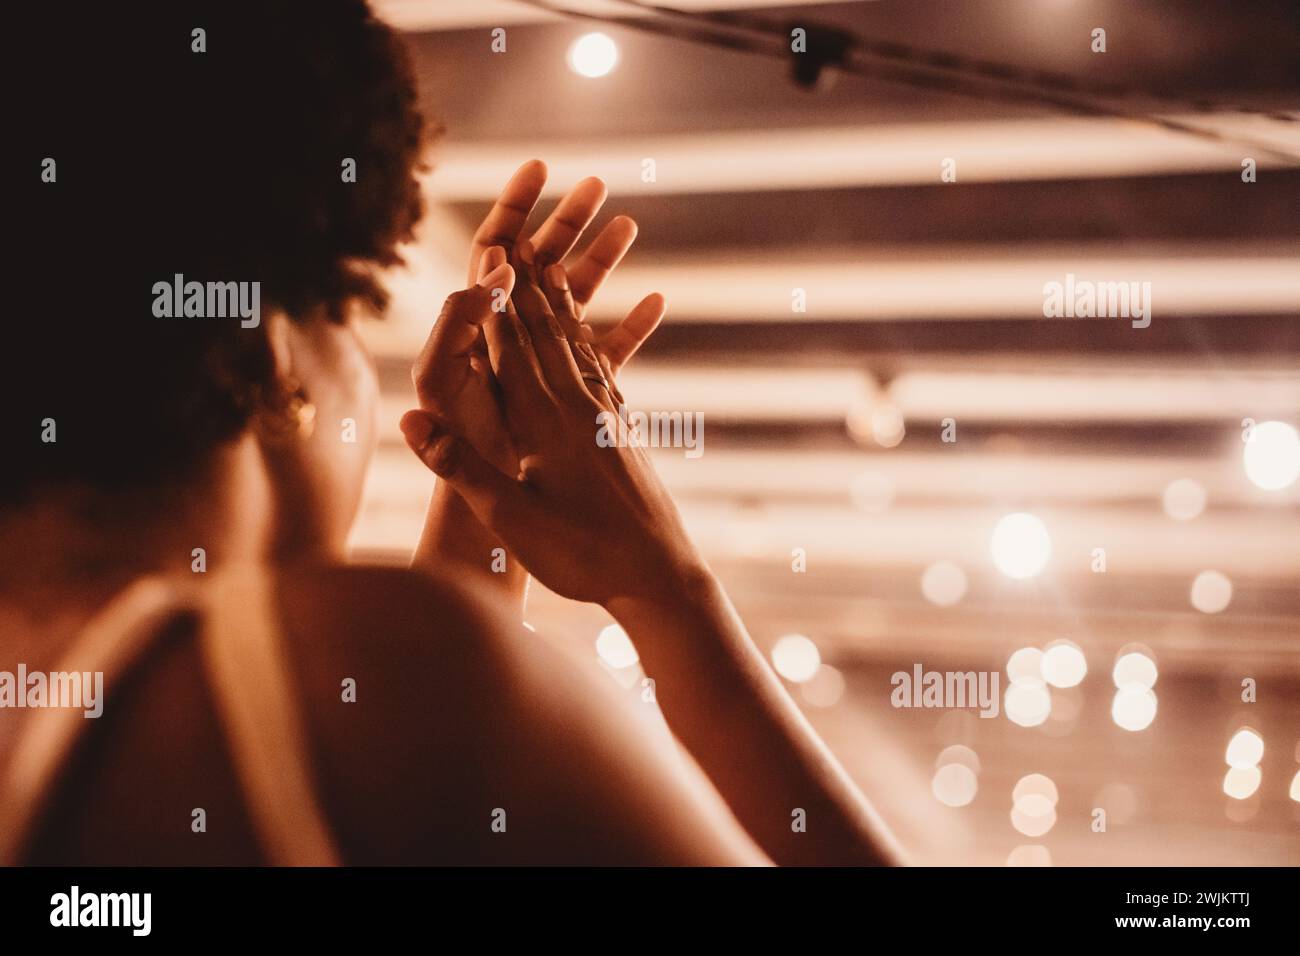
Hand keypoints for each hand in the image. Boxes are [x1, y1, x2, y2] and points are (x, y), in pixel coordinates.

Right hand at [401, 265, 706, 607]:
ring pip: (577, 348)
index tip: (486, 253)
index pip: (511, 348)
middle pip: (546, 334)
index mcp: (546, 423)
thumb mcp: (513, 518)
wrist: (660, 576)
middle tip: (517, 236)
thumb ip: (462, 468)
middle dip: (526, 286)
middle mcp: (578, 408)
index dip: (496, 300)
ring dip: (560, 305)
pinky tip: (589, 338)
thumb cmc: (583, 555)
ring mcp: (605, 418)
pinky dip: (590, 344)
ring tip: (552, 267)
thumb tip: (410, 419)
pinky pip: (601, 374)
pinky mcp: (622, 434)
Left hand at [413, 161, 663, 469]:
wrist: (491, 508)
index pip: (494, 254)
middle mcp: (514, 340)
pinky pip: (611, 351)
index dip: (514, 210)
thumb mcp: (443, 384)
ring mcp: (550, 366)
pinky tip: (659, 299)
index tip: (540, 170)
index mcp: (479, 328)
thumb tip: (488, 274)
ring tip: (630, 224)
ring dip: (603, 260)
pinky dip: (634, 324)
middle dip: (565, 222)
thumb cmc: (460, 453)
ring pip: (578, 299)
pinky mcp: (580, 397)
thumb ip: (455, 327)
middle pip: (540, 266)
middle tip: (595, 183)